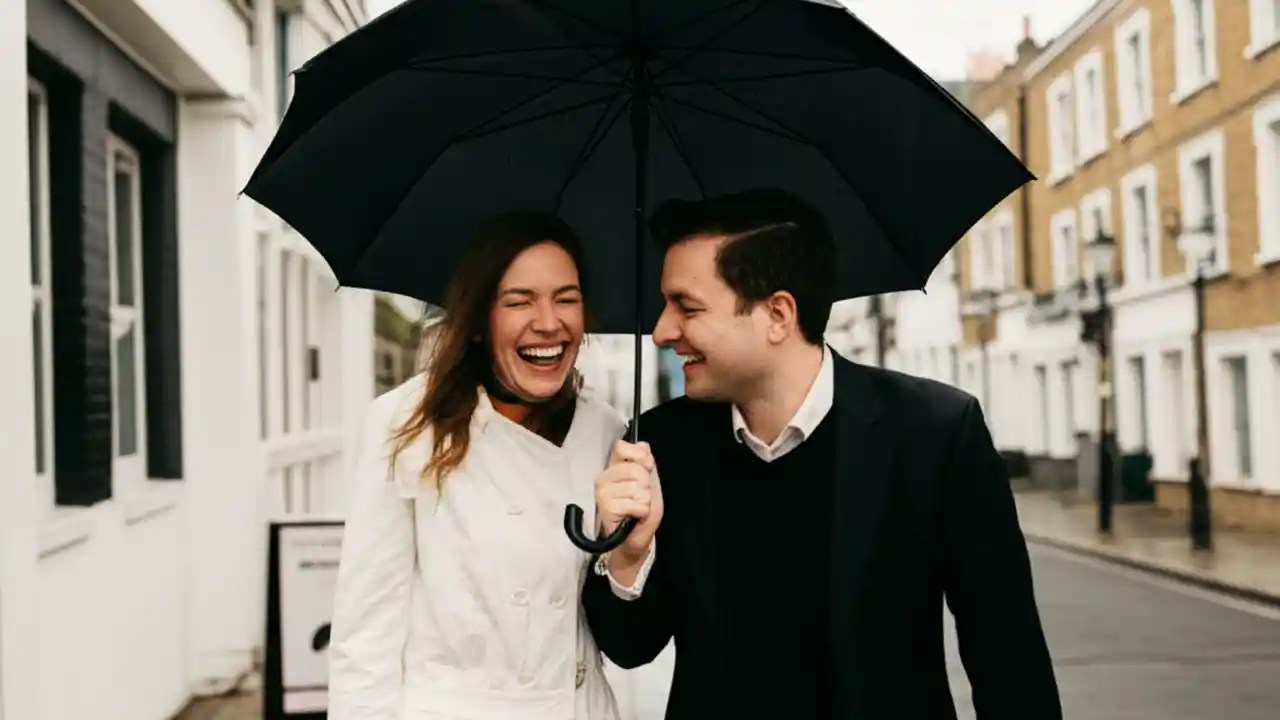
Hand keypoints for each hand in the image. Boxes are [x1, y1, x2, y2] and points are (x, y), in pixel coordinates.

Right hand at [595, 440, 663, 562]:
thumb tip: (643, 445)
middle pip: (636, 470)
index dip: (638, 456)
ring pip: (638, 488)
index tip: (645, 469)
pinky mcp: (606, 507)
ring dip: (645, 501)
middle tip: (640, 498)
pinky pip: (636, 504)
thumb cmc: (641, 510)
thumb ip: (646, 462)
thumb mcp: (650, 482)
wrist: (635, 538)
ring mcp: (602, 492)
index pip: (620, 447)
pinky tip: (633, 516)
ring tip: (636, 509)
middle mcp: (604, 477)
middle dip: (647, 486)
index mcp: (613, 467)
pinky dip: (642, 512)